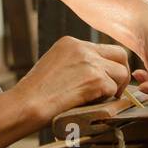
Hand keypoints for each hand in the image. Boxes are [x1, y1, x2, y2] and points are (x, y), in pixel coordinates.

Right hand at [11, 36, 130, 122]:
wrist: (26, 104)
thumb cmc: (36, 93)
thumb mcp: (54, 65)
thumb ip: (75, 63)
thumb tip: (97, 72)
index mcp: (70, 42)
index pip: (103, 48)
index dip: (109, 65)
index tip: (106, 79)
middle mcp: (82, 48)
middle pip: (120, 54)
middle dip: (121, 73)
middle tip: (114, 89)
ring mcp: (90, 62)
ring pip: (121, 72)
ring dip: (115, 88)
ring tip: (101, 99)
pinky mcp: (95, 79)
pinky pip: (114, 89)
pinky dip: (106, 100)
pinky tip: (91, 104)